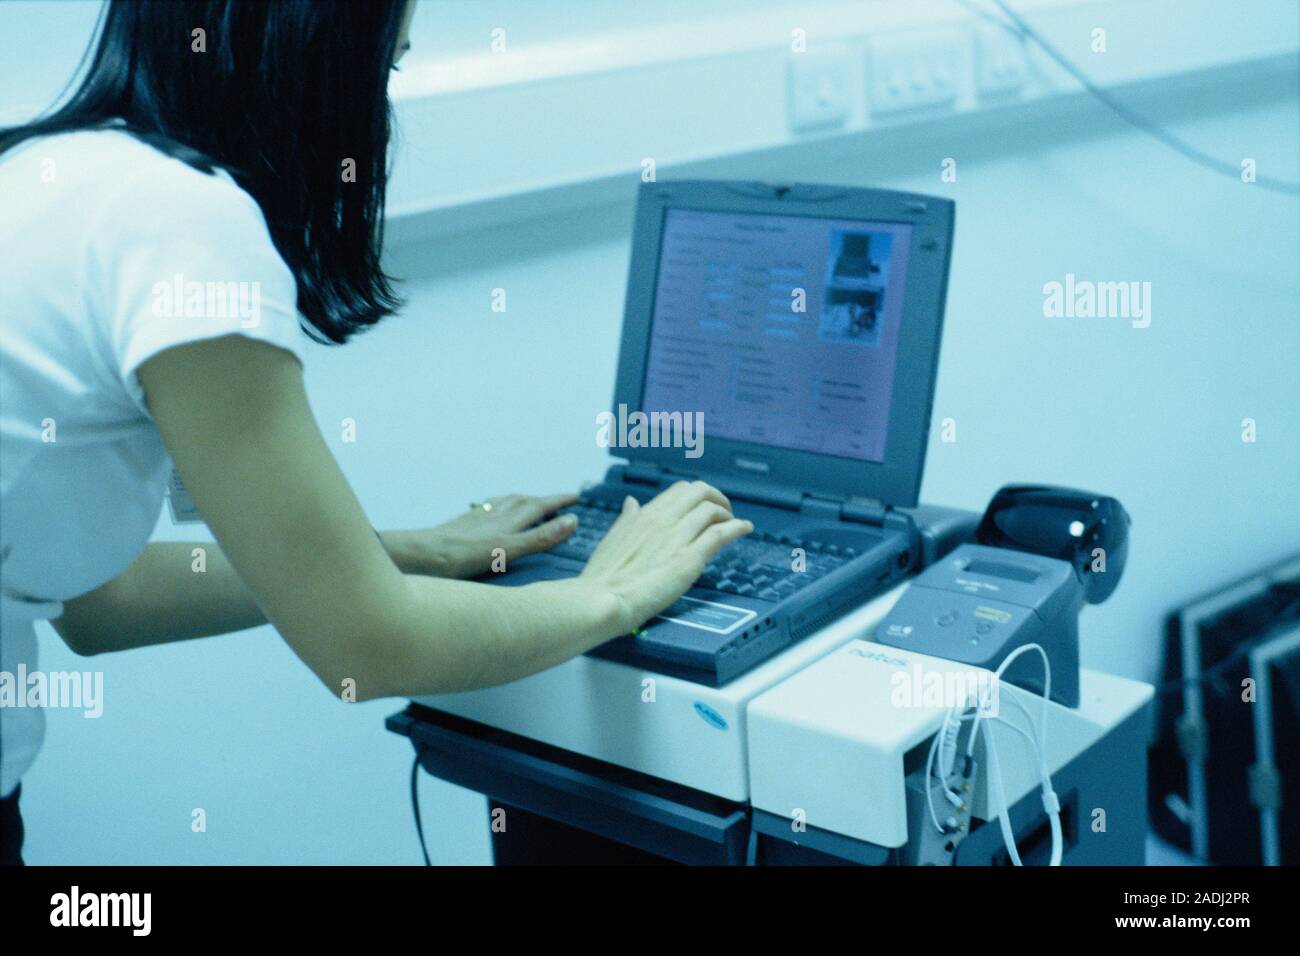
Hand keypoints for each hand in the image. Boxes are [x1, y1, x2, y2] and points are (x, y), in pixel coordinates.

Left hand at [380, 493, 579, 578]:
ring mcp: (479, 517)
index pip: (541, 506)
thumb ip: (542, 537)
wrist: (424, 554)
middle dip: (544, 500)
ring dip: (522, 500)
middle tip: (558, 501)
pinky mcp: (464, 523)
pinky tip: (493, 511)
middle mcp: (496, 513)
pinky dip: (500, 505)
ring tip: (530, 501)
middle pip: (524, 500)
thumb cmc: (467, 556)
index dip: (559, 501)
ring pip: (506, 502)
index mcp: (510, 520)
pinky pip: (488, 508)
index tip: (576, 497)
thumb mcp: (511, 549)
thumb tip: (573, 521)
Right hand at [578, 480, 752, 632]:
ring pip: (713, 510)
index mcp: (644, 515)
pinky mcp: (690, 558)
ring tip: (734, 523)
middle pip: (700, 492)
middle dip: (716, 498)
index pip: (679, 491)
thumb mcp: (611, 540)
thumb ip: (626, 520)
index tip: (702, 506)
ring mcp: (678, 537)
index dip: (696, 496)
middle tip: (723, 511)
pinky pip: (721, 533)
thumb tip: (631, 503)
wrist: (601, 600)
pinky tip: (745, 529)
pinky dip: (737, 527)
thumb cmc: (602, 578)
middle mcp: (663, 520)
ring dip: (728, 514)